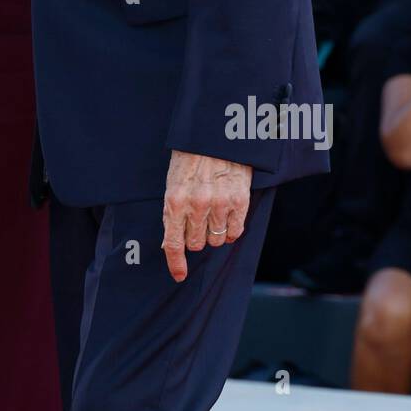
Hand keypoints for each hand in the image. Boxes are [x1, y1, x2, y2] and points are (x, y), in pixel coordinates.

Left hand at [162, 150, 251, 281]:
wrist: (215, 135)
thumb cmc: (190, 158)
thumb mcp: (173, 183)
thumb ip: (172, 212)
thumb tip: (170, 243)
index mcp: (174, 200)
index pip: (173, 242)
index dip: (175, 262)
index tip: (179, 275)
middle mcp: (196, 205)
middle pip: (196, 244)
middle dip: (195, 237)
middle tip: (197, 221)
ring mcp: (219, 204)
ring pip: (216, 240)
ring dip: (214, 233)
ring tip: (213, 213)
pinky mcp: (239, 201)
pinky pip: (235, 232)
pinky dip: (231, 230)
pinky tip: (227, 216)